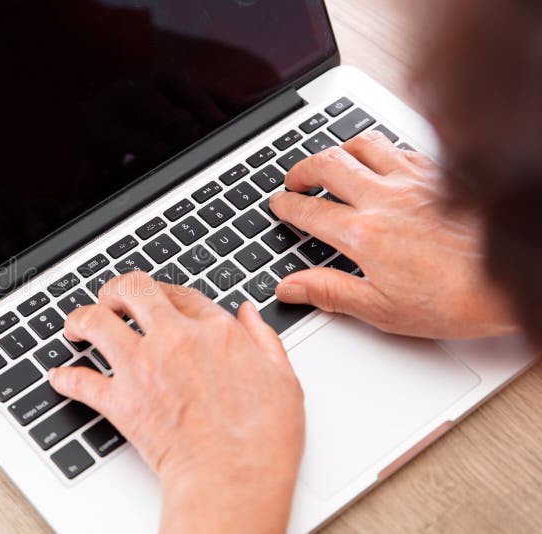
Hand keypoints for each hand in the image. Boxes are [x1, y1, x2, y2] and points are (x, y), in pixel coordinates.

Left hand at [49, 272, 303, 532]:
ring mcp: (143, 367)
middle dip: (116, 289)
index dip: (163, 292)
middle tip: (110, 299)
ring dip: (80, 319)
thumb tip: (249, 314)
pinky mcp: (121, 402)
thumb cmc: (262, 439)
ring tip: (76, 326)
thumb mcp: (284, 378)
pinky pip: (81, 381)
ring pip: (96, 322)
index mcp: (214, 331)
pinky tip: (60, 377)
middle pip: (132, 290)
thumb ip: (264, 339)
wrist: (234, 479)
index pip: (179, 293)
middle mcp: (175, 339)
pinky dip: (65, 378)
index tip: (157, 299)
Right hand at [269, 130, 516, 338]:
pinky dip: (380, 151)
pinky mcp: (440, 173)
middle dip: (301, 169)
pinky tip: (381, 163)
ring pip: (362, 144)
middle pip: (327, 165)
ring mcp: (413, 180)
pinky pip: (399, 147)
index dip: (286, 205)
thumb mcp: (382, 310)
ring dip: (339, 151)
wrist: (510, 280)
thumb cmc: (455, 300)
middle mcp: (385, 199)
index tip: (278, 204)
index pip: (309, 210)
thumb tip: (289, 288)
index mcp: (364, 234)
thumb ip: (330, 293)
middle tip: (294, 179)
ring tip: (332, 163)